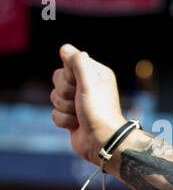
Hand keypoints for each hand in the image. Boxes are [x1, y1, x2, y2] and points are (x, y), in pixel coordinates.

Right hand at [50, 44, 127, 163]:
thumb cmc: (99, 110)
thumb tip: (66, 48)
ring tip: (80, 115)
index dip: (69, 74)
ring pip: (54, 97)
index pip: (67, 63)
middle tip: (80, 101)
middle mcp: (87, 86)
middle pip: (57, 79)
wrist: (102, 141)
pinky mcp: (72, 117)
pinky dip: (64, 120)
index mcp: (95, 74)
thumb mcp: (89, 81)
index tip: (81, 83)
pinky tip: (76, 125)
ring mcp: (78, 102)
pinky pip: (54, 113)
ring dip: (65, 108)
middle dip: (65, 92)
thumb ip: (77, 62)